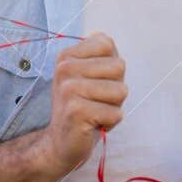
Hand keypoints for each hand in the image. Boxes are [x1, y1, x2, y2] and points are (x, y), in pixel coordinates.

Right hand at [40, 32, 126, 171]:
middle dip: (115, 88)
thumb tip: (102, 37)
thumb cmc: (82, 107)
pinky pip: (116, 113)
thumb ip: (101, 55)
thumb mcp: (90, 75)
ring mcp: (68, 89)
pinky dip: (110, 122)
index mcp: (67, 56)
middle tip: (95, 101)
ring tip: (95, 112)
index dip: (111, 66)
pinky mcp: (76, 111)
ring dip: (113, 106)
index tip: (94, 82)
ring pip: (121, 90)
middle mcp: (64, 68)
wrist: (61, 143)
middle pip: (119, 66)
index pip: (107, 44)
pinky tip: (92, 124)